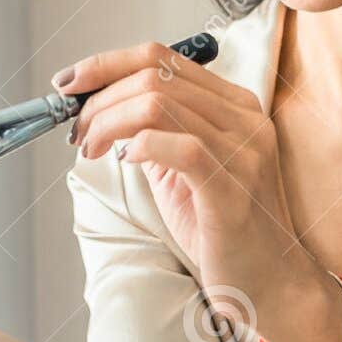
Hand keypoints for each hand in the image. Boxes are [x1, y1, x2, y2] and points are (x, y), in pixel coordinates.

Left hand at [56, 41, 341, 341]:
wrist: (270, 282)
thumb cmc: (226, 231)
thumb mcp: (185, 170)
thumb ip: (157, 133)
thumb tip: (104, 111)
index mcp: (235, 105)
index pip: (163, 58)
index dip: (107, 65)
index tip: (70, 84)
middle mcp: (244, 118)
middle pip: (154, 76)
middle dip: (100, 100)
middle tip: (78, 132)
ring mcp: (243, 150)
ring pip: (157, 103)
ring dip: (109, 122)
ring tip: (92, 149)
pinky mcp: (232, 185)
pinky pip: (177, 146)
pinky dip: (138, 147)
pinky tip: (125, 162)